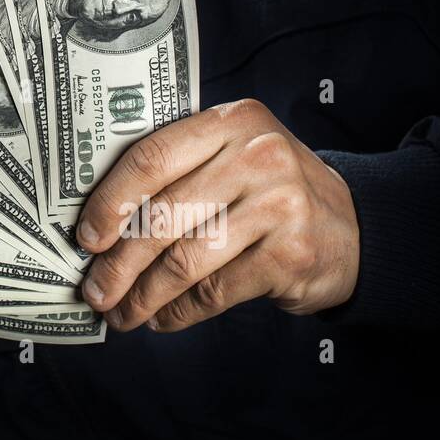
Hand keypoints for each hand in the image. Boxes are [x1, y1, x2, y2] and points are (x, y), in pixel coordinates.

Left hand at [76, 98, 359, 332]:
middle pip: (163, 215)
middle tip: (95, 291)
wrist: (353, 225)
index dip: (110, 201)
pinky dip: (181, 311)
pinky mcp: (290, 254)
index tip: (86, 237)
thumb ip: (178, 172)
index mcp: (230, 121)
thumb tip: (99, 225)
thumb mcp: (231, 157)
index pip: (151, 157)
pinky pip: (216, 290)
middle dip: (119, 262)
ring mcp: (278, 204)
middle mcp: (257, 155)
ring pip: (185, 260)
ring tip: (123, 314)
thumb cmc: (268, 191)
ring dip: (144, 295)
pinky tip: (162, 318)